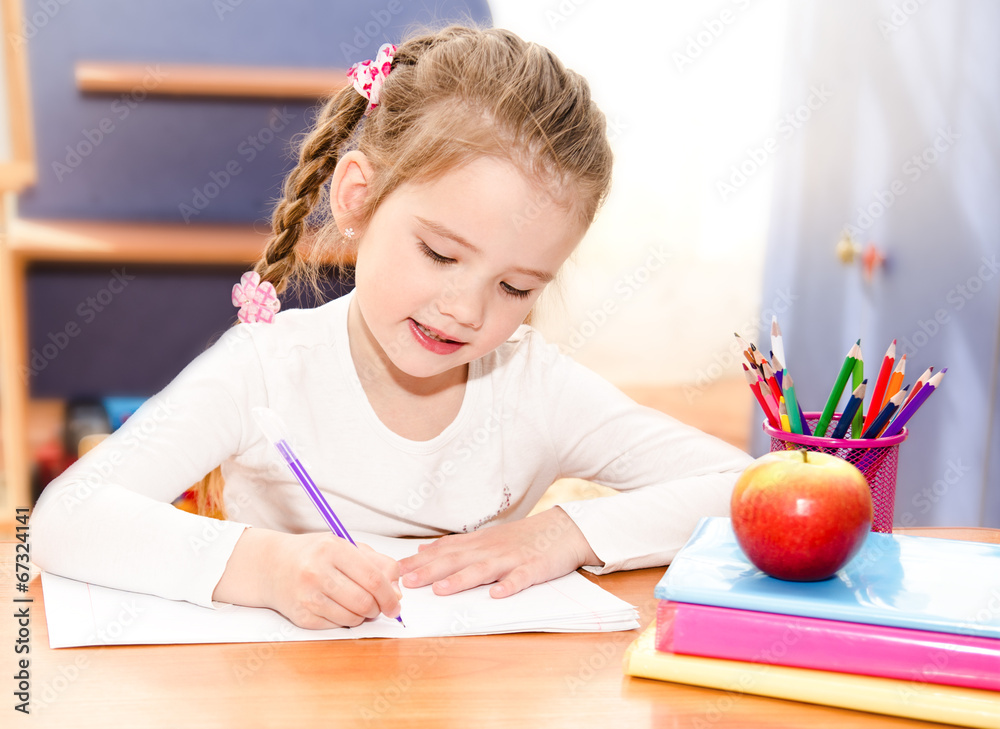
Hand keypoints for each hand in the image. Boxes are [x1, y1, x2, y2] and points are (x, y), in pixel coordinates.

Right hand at [213, 528, 401, 629]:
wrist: (272, 566)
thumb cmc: (315, 555)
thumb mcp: (346, 547)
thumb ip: (377, 564)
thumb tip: (397, 592)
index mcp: (332, 549)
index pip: (373, 578)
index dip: (390, 595)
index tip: (396, 603)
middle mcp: (316, 572)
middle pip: (364, 602)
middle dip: (378, 608)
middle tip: (377, 606)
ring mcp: (306, 596)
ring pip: (352, 618)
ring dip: (362, 616)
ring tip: (355, 603)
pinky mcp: (300, 617)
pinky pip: (336, 627)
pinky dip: (344, 621)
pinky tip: (336, 607)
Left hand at [397, 507, 600, 597]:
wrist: (563, 530)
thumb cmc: (522, 538)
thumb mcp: (486, 538)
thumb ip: (455, 546)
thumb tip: (423, 550)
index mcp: (478, 543)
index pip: (442, 552)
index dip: (417, 562)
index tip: (393, 572)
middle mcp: (490, 549)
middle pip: (456, 560)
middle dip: (429, 572)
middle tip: (405, 583)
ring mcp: (512, 558)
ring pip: (483, 569)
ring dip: (461, 580)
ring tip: (441, 590)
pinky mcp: (533, 568)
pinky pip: (520, 578)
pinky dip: (508, 585)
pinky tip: (497, 595)